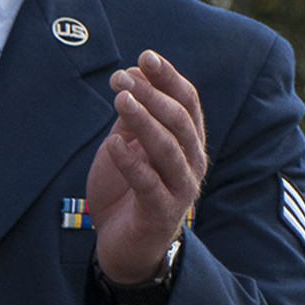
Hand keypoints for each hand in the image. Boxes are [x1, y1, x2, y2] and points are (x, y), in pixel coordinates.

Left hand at [84, 50, 207, 288]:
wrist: (126, 248)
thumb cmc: (128, 193)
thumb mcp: (129, 147)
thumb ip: (133, 117)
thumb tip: (132, 73)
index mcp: (189, 142)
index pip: (188, 101)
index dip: (169, 77)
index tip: (145, 56)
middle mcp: (192, 162)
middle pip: (179, 120)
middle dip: (152, 94)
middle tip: (121, 77)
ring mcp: (179, 188)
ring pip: (168, 147)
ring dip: (144, 120)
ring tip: (120, 99)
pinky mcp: (160, 211)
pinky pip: (147, 182)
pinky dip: (130, 161)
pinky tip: (112, 143)